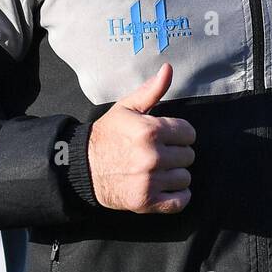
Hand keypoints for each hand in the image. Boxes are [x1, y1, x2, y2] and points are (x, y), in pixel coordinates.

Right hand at [88, 63, 195, 213]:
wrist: (81, 168)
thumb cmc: (107, 135)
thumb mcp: (127, 108)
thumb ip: (152, 90)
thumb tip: (168, 69)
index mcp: (150, 131)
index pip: (189, 133)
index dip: (179, 134)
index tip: (166, 137)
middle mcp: (152, 156)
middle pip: (188, 156)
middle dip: (176, 154)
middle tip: (159, 154)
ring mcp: (150, 181)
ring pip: (185, 178)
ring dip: (175, 175)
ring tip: (158, 170)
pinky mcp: (146, 202)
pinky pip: (181, 201)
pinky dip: (177, 196)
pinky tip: (164, 187)